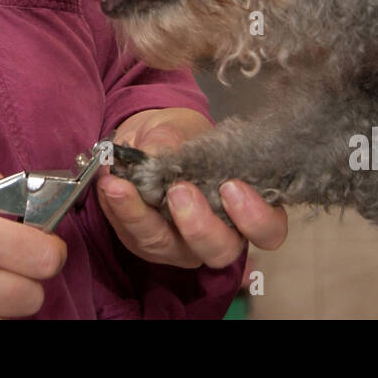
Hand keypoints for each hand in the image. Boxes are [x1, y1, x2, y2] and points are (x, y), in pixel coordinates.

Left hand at [97, 108, 287, 268]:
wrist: (146, 138)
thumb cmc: (180, 134)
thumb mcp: (179, 126)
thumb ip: (175, 141)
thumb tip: (156, 156)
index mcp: (247, 204)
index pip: (268, 229)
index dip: (255, 217)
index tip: (231, 187)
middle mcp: (221, 233)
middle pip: (221, 251)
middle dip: (199, 226)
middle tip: (179, 191)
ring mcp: (184, 244)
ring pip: (171, 249)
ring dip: (143, 217)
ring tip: (121, 185)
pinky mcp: (151, 244)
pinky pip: (136, 237)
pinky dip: (121, 211)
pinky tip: (110, 185)